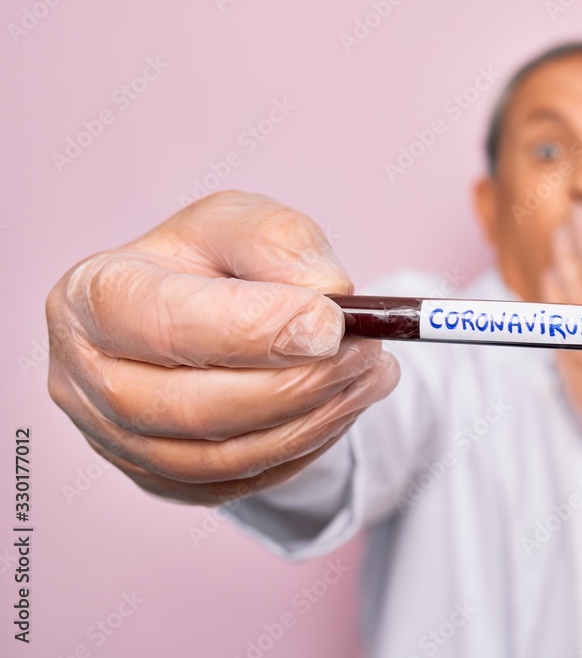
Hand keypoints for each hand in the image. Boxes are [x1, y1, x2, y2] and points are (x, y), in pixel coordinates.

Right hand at [45, 191, 398, 505]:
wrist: (202, 316)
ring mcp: (118, 441)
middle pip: (194, 406)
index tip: (333, 322)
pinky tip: (343, 406)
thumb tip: (327, 297)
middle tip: (368, 350)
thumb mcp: (242, 222)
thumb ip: (281, 242)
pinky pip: (240, 483)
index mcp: (93, 296)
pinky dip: (304, 448)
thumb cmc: (210, 264)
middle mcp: (86, 378)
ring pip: (223, 457)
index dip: (254, 329)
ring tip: (372, 375)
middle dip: (299, 382)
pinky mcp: (161, 480)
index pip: (164, 322)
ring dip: (314, 419)